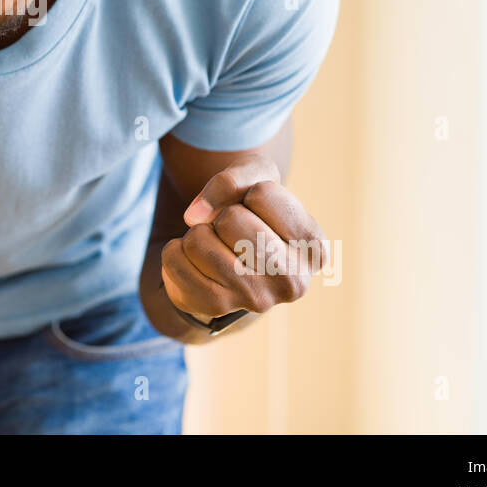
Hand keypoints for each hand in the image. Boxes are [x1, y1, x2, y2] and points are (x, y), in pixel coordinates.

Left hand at [160, 154, 328, 321]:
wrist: (230, 255)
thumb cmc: (253, 210)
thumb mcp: (256, 178)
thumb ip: (234, 179)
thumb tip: (194, 216)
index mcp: (313, 247)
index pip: (262, 194)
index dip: (250, 192)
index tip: (258, 210)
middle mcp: (293, 282)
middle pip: (231, 220)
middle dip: (222, 214)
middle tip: (232, 230)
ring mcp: (254, 300)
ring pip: (199, 240)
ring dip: (197, 233)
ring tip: (216, 245)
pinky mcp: (216, 307)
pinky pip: (173, 260)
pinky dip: (174, 250)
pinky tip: (194, 260)